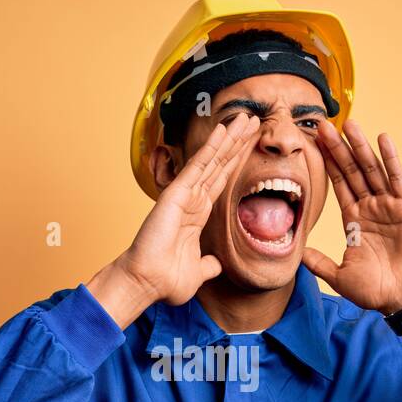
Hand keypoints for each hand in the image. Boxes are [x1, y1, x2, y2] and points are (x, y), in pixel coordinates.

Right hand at [88, 115, 260, 326]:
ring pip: (212, 160)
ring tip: (245, 118)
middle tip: (253, 121)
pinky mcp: (176, 194)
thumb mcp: (197, 273)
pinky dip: (211, 147)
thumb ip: (208, 265)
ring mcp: (184, 195)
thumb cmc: (165, 280)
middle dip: (237, 143)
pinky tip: (223, 130)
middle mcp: (191, 200)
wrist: (147, 283)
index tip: (250, 145)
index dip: (236, 162)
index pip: (222, 181)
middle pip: (220, 165)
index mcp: (197, 215)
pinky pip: (198, 166)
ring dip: (230, 138)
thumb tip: (216, 265)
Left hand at [302, 118, 401, 318]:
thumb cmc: (376, 291)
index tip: (315, 144)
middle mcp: (371, 208)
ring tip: (349, 124)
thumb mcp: (340, 276)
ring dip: (360, 147)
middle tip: (324, 125)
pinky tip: (382, 139)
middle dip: (338, 148)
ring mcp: (389, 205)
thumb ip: (319, 263)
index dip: (328, 164)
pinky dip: (390, 158)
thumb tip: (298, 255)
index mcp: (354, 220)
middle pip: (351, 171)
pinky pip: (396, 178)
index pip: (338, 185)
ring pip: (371, 169)